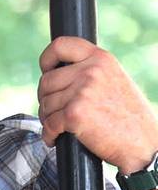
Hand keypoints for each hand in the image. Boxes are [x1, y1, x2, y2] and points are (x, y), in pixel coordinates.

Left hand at [38, 36, 157, 175]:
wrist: (143, 144)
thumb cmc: (128, 115)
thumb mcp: (113, 80)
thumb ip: (89, 71)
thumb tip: (53, 71)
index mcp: (101, 58)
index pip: (61, 45)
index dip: (47, 59)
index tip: (47, 70)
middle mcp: (91, 71)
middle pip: (46, 81)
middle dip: (47, 98)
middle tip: (58, 111)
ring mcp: (82, 91)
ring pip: (45, 104)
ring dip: (48, 118)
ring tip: (63, 126)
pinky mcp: (74, 114)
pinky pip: (48, 124)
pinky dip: (49, 135)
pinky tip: (56, 138)